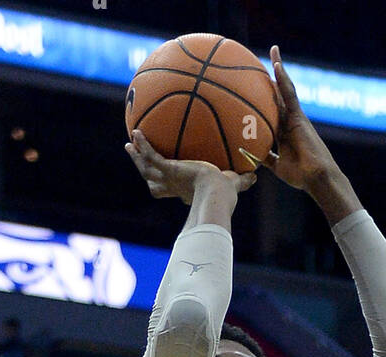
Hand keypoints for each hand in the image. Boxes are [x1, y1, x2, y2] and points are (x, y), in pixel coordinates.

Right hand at [125, 129, 256, 204]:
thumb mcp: (235, 183)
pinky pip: (151, 156)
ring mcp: (168, 179)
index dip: (168, 185)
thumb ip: (243, 180)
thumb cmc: (225, 193)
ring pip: (146, 169)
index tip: (167, 180)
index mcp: (186, 191)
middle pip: (154, 183)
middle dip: (146, 172)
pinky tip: (136, 133)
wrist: (216, 193)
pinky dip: (143, 146)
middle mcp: (174, 187)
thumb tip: (256, 176)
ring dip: (137, 158)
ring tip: (129, 145)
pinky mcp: (167, 170)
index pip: (173, 190)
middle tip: (139, 162)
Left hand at [264, 45, 336, 189]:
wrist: (316, 177)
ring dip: (279, 69)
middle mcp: (289, 120)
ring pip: (285, 88)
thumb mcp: (277, 166)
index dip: (263, 98)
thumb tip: (249, 153)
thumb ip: (266, 157)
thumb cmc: (300, 176)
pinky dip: (283, 79)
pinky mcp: (299, 116)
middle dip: (271, 79)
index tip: (253, 86)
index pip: (271, 110)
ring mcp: (295, 116)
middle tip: (261, 62)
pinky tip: (277, 65)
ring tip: (274, 51)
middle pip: (278, 94)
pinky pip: (290, 93)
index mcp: (283, 131)